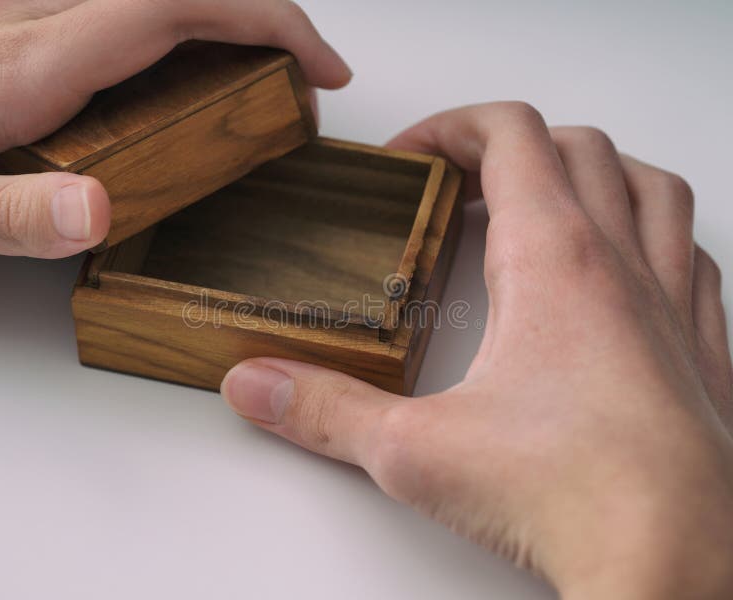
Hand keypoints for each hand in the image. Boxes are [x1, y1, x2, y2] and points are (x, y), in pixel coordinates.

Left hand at [0, 0, 349, 256]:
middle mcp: (34, 29)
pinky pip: (120, 17)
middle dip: (264, 22)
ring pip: (151, 1)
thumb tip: (99, 216)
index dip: (266, 19)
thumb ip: (2, 216)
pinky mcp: (12, 35)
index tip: (321, 64)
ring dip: (224, 24)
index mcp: (29, 67)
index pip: (176, 6)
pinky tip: (181, 78)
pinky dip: (179, 34)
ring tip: (261, 78)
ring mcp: (23, 23)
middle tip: (302, 81)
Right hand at [221, 102, 732, 598]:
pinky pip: (690, 254)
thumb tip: (257, 385)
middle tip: (459, 179)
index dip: (452, 126)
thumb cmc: (571, 496)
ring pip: (648, 187)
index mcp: (553, 260)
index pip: (511, 135)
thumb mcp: (416, 452)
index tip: (411, 157)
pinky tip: (623, 266)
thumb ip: (326, 410)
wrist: (676, 561)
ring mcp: (672, 304)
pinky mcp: (701, 350)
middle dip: (509, 144)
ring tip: (546, 194)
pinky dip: (653, 233)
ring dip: (593, 171)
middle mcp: (620, 265)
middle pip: (575, 148)